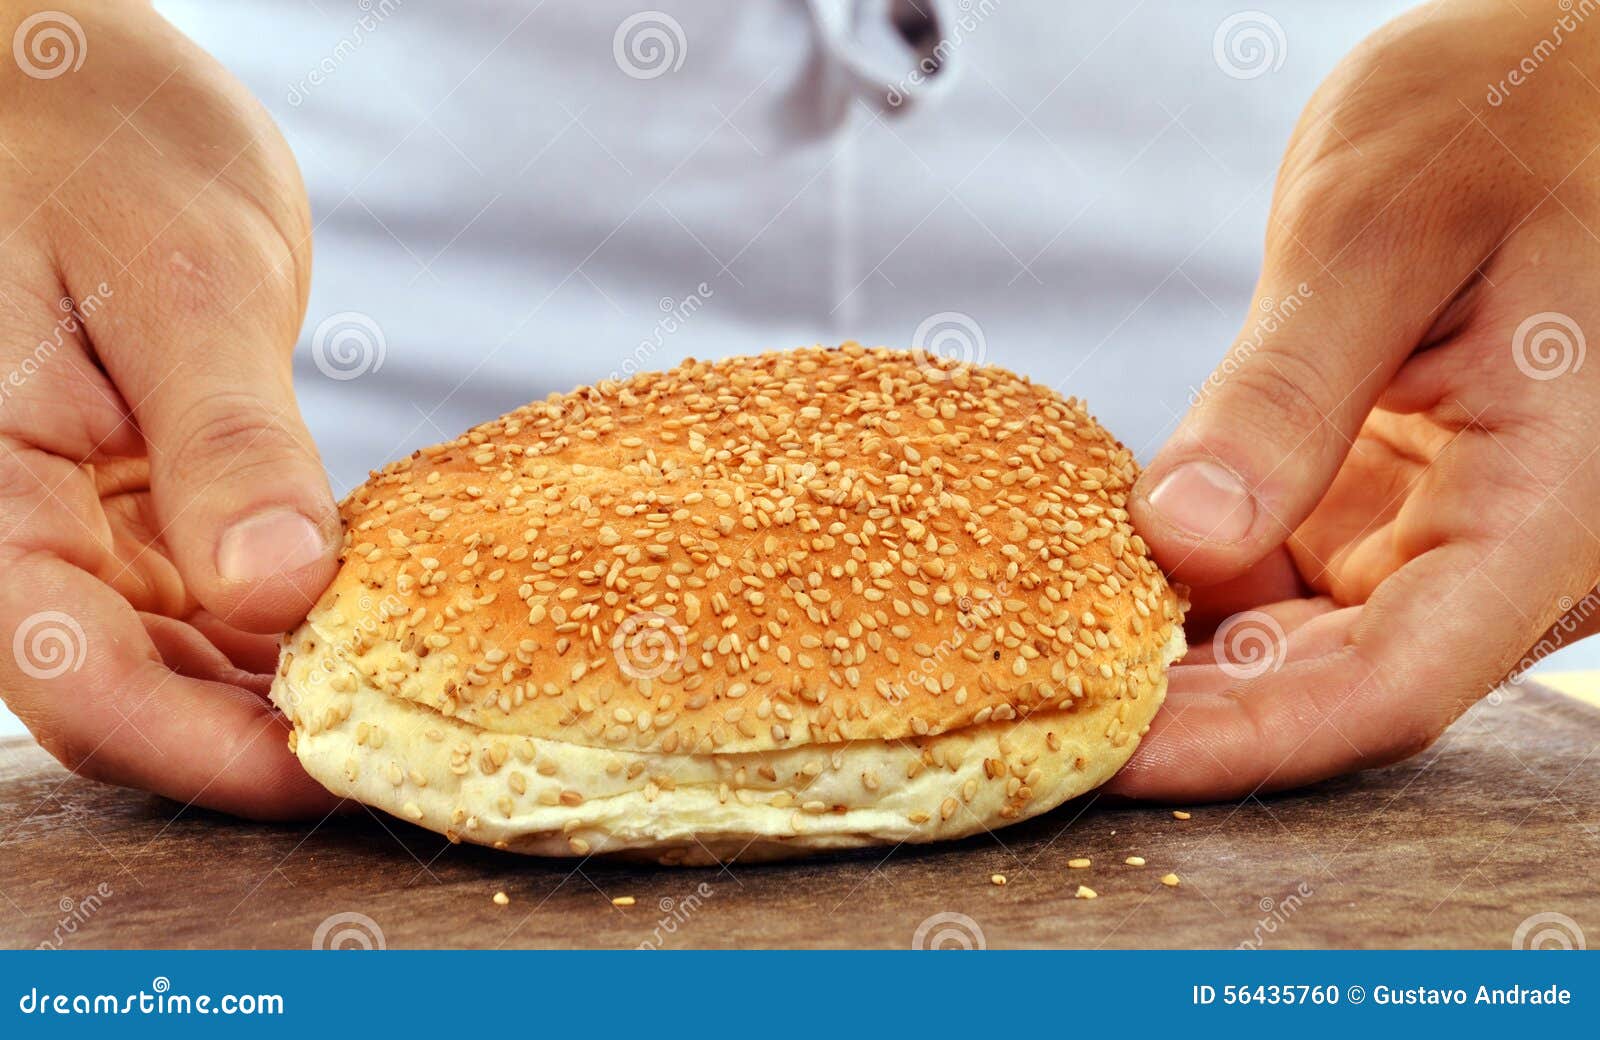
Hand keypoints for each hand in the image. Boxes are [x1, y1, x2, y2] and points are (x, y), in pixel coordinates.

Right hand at [0, 2, 340, 816]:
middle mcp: (25, 536)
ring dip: (280, 711)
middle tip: (397, 764)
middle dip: (255, 751)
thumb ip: (226, 443)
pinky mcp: (153, 518)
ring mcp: (91, 535)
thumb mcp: (183, 285)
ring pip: (178, 674)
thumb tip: (278, 592)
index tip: (326, 767)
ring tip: (404, 726)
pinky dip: (291, 645)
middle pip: (132, 702)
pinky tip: (376, 651)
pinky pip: (215, 616)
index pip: (74, 678)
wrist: (87, 102)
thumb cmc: (104, 152)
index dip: (199, 750)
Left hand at [1110, 0, 1599, 800]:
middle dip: (1197, 711)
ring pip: (1313, 641)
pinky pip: (1299, 576)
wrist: (1566, 62)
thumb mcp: (1380, 232)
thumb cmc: (1520, 106)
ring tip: (1060, 651)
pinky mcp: (1401, 495)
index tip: (1115, 757)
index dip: (1248, 740)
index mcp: (1553, 499)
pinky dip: (1206, 583)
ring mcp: (1456, 524)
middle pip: (1343, 682)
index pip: (1394, 684)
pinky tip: (1113, 571)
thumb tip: (1184, 537)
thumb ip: (1284, 394)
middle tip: (1050, 714)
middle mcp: (1516, 540)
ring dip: (1191, 652)